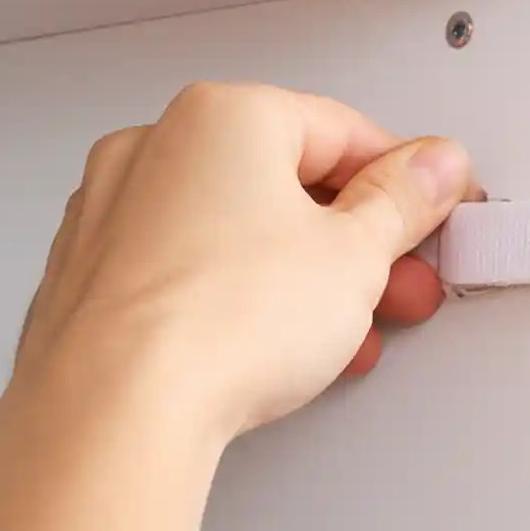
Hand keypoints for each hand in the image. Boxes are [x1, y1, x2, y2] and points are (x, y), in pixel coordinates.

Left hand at [10, 82, 477, 441]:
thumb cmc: (218, 323)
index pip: (345, 131)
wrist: (116, 413)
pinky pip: (196, 272)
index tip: (434, 212)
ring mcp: (116, 213)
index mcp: (224, 117)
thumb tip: (429, 169)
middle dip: (361, 243)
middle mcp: (158, 149)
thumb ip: (403, 201)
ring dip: (308, 278)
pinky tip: (278, 347)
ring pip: (242, 231)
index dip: (407, 180)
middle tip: (399, 281)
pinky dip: (245, 299)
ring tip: (345, 331)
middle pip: (291, 182)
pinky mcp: (95, 278)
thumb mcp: (356, 256)